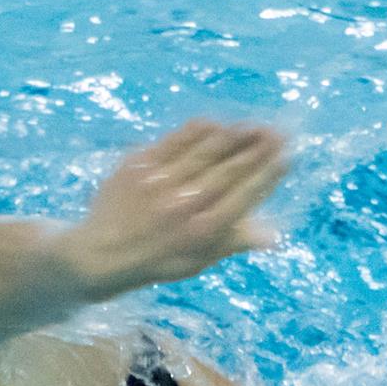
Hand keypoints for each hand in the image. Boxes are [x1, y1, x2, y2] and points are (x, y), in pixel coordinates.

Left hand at [60, 120, 287, 294]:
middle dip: (259, 149)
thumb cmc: (155, 260)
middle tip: (281, 132)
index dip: (269, 174)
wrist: (99, 254)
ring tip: (256, 125)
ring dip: (235, 135)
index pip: (246, 195)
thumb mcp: (197, 262)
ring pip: (207, 151)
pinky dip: (197, 131)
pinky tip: (216, 123)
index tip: (287, 157)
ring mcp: (161, 183)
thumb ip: (233, 242)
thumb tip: (275, 235)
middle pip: (231, 170)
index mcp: (203, 231)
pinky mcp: (139, 166)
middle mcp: (185, 205)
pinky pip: (174, 141)